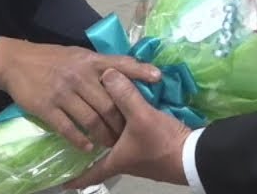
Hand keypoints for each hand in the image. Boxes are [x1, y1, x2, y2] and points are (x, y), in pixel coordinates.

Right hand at [0, 39, 161, 151]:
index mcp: (90, 61)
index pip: (121, 64)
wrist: (17, 62)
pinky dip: (80, 141)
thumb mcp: (79, 55)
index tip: (159, 78)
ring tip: (110, 144)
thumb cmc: (53, 59)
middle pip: (109, 103)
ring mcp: (63, 92)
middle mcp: (80, 76)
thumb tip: (124, 75)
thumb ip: (100, 65)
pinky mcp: (47, 107)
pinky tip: (88, 148)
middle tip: (128, 134)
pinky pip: (68, 128)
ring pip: (92, 119)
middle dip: (121, 122)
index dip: (141, 71)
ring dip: (104, 135)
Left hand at [64, 69, 191, 188]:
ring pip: (119, 147)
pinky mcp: (154, 149)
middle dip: (93, 151)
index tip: (62, 181)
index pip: (90, 172)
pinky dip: (128, 131)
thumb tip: (106, 74)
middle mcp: (126, 161)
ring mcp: (141, 157)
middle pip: (103, 158)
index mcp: (116, 160)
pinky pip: (133, 140)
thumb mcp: (141, 116)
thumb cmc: (161, 143)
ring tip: (103, 125)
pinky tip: (130, 120)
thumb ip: (124, 95)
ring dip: (111, 138)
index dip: (75, 176)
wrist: (194, 154)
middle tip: (80, 138)